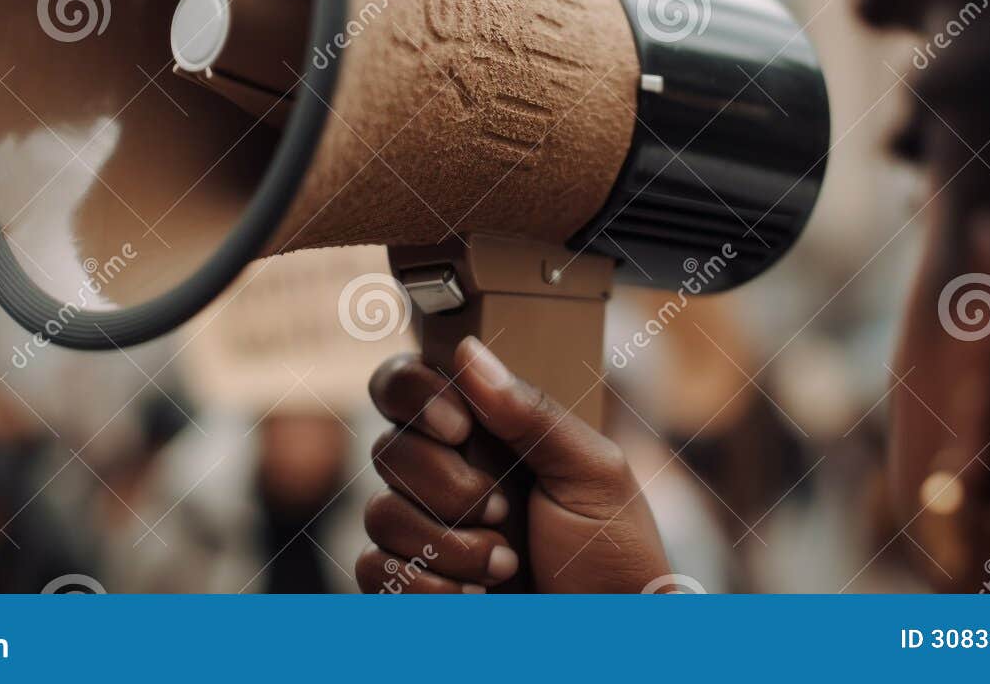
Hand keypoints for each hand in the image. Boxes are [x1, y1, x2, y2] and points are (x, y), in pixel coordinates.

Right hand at [357, 336, 670, 593]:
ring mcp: (426, 531)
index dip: (415, 394)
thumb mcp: (593, 472)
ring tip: (505, 565)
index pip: (411, 384)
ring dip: (447, 544)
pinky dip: (423, 586)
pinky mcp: (413, 586)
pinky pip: (373, 570)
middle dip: (447, 485)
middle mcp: (446, 474)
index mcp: (486, 432)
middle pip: (389, 448)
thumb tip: (469, 352)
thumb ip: (532, 412)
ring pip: (379, 513)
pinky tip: (473, 596)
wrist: (612, 638)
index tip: (459, 427)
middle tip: (504, 509)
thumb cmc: (615, 554)